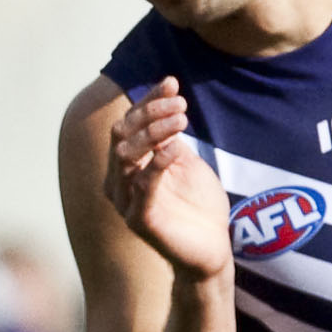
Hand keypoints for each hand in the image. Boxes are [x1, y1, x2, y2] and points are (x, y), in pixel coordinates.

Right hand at [109, 83, 233, 280]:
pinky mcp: (140, 221)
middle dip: (150, 113)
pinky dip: (158, 163)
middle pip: (122, 135)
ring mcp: (127, 202)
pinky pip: (143, 186)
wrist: (211, 250)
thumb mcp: (185, 162)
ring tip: (182, 120)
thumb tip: (166, 100)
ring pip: (126, 156)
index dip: (148, 101)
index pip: (129, 123)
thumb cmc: (198, 207)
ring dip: (154, 132)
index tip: (171, 82)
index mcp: (128, 165)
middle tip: (182, 104)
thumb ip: (170, 138)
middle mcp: (119, 181)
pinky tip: (176, 147)